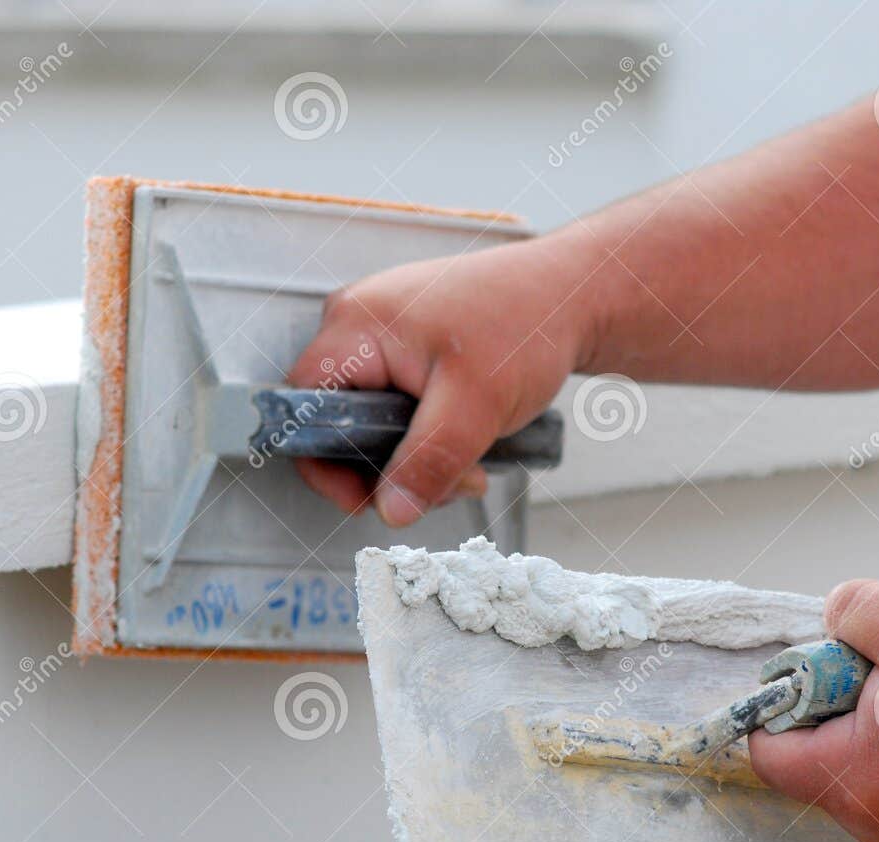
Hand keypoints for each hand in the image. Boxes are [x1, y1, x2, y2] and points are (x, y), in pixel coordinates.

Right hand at [287, 236, 594, 525]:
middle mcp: (359, 324)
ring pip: (373, 422)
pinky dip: (428, 436)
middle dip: (389, 468)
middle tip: (443, 485)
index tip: (368, 500)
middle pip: (340, 422)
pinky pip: (397, 407)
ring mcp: (383, 334)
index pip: (305, 410)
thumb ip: (428, 462)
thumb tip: (390, 511)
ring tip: (471, 465)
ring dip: (417, 460)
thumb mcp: (476, 407)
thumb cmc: (527, 325)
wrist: (573, 293)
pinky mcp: (408, 347)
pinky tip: (468, 441)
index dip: (326, 463)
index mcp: (357, 325)